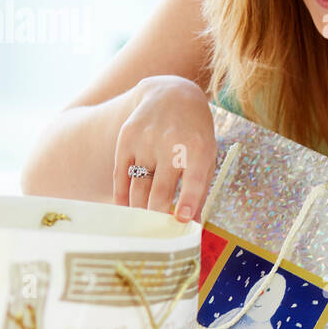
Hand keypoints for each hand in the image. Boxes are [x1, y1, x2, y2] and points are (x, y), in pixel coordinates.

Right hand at [113, 75, 216, 221]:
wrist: (171, 94)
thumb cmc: (194, 133)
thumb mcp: (207, 155)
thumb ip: (199, 188)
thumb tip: (190, 222)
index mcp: (197, 149)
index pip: (192, 179)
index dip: (187, 201)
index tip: (181, 220)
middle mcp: (170, 144)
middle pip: (159, 190)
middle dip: (157, 216)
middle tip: (156, 233)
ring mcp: (146, 141)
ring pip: (137, 187)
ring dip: (138, 210)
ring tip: (141, 227)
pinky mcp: (126, 139)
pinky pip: (120, 175)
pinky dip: (121, 196)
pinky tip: (123, 209)